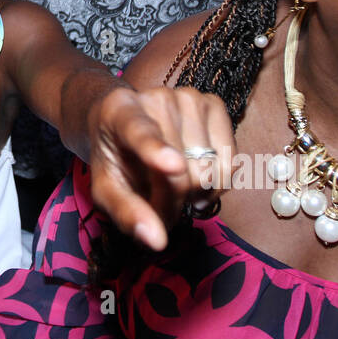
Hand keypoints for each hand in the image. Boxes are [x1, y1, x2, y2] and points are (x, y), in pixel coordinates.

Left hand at [86, 86, 234, 250]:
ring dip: (197, 194)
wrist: (122, 123)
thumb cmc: (116, 158)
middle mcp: (157, 98)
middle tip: (162, 204)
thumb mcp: (106, 189)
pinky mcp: (214, 104)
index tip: (173, 167)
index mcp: (120, 112)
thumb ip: (126, 213)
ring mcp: (189, 97)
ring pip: (210, 169)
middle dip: (175, 202)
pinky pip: (230, 160)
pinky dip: (219, 182)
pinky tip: (199, 180)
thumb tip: (156, 241)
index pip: (140, 132)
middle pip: (184, 170)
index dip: (157, 150)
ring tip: (176, 187)